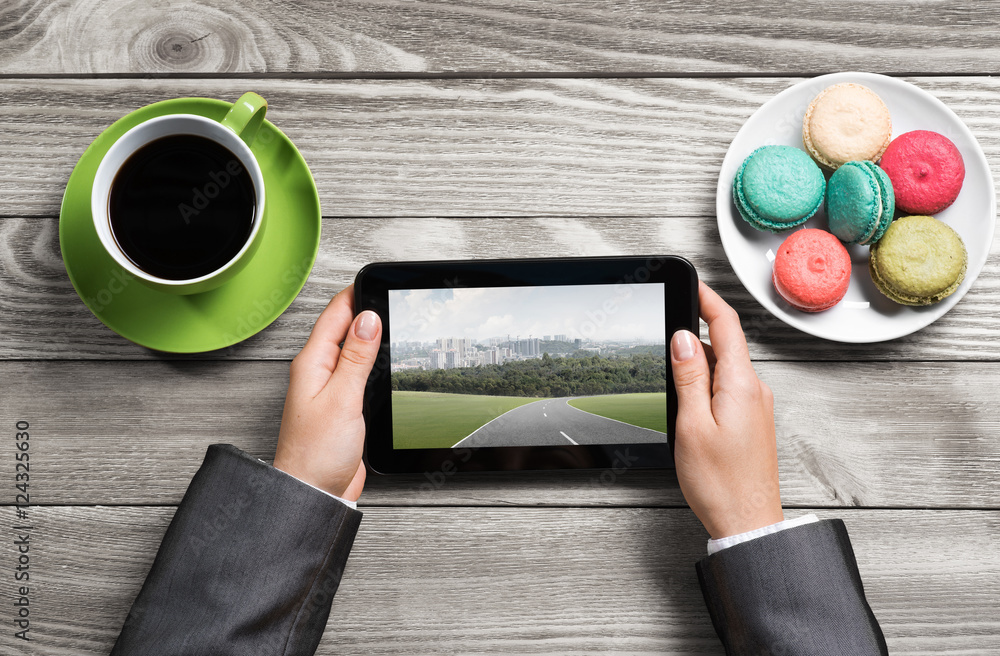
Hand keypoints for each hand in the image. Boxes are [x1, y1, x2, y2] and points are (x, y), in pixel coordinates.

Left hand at [273, 285, 381, 500]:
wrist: (313, 493)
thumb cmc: (316, 453)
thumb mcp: (342, 398)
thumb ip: (356, 357)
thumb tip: (368, 320)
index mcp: (312, 363)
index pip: (335, 315)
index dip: (356, 295)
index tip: (378, 282)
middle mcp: (318, 372)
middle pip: (343, 329)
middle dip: (366, 311)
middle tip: (390, 296)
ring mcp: (330, 389)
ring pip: (352, 350)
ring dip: (370, 336)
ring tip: (392, 321)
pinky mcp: (342, 407)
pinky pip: (358, 374)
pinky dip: (373, 362)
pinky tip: (384, 361)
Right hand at [670, 281, 782, 539]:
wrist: (748, 522)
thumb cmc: (721, 483)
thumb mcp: (692, 424)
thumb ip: (688, 376)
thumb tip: (682, 338)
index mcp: (742, 385)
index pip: (727, 326)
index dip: (708, 301)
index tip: (692, 285)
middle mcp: (755, 391)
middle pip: (724, 345)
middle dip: (695, 333)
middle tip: (665, 333)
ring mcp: (756, 406)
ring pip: (724, 368)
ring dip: (698, 363)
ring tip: (672, 382)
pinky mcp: (752, 421)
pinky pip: (728, 388)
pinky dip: (706, 383)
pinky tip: (689, 403)